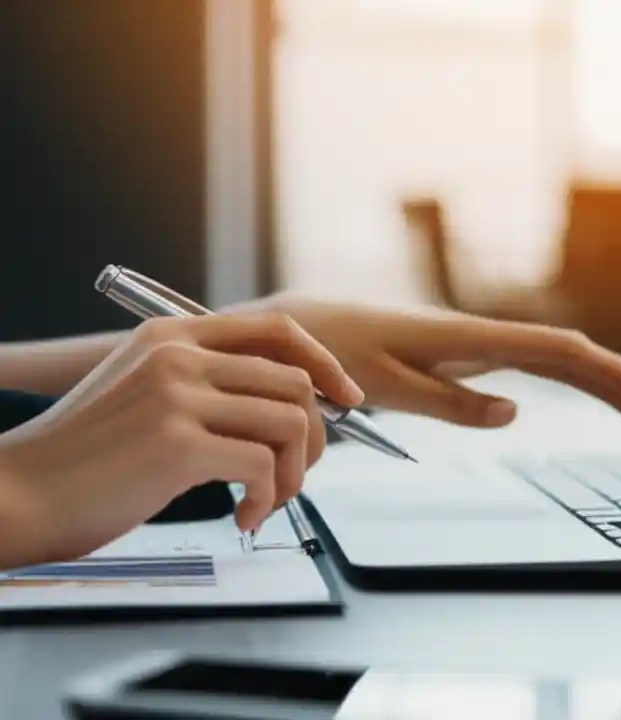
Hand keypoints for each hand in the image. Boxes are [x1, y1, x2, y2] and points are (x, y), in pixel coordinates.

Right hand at [0, 313, 363, 567]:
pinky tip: (241, 518)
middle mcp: (178, 355)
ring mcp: (178, 396)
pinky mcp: (178, 444)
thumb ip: (205, 385)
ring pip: (291, 423)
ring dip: (294, 474)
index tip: (347, 398)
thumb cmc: (85, 460)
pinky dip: (267, 499)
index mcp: (171, 335)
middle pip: (295, 382)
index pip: (276, 329)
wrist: (19, 494)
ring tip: (265, 501)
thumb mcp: (144, 396)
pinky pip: (264, 467)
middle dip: (314, 436)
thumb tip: (290, 405)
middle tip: (294, 476)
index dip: (324, 362)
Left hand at [238, 296, 620, 427]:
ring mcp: (476, 343)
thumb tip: (517, 410)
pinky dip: (564, 377)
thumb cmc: (334, 356)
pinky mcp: (464, 354)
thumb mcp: (387, 386)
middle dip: (614, 378)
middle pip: (565, 353)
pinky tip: (584, 386)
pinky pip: (528, 363)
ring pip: (552, 357)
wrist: (297, 329)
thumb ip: (451, 401)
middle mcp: (480, 335)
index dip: (603, 372)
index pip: (553, 352)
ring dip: (597, 379)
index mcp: (467, 338)